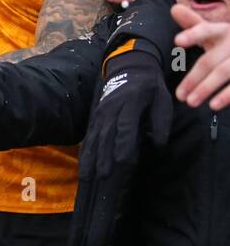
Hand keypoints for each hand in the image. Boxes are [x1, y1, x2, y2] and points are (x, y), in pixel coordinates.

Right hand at [79, 49, 171, 180]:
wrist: (130, 68)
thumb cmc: (150, 87)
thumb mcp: (162, 100)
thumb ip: (161, 122)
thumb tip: (158, 144)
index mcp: (129, 104)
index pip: (125, 128)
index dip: (124, 145)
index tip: (124, 163)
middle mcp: (110, 110)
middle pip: (105, 136)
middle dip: (103, 157)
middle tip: (103, 176)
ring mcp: (100, 114)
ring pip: (94, 139)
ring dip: (90, 159)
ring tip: (87, 177)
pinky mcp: (95, 118)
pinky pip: (89, 137)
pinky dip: (86, 153)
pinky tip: (84, 167)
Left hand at [172, 3, 229, 109]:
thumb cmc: (229, 42)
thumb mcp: (215, 32)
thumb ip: (194, 24)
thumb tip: (174, 8)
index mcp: (223, 31)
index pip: (206, 31)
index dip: (193, 34)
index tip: (177, 41)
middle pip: (211, 60)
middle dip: (194, 78)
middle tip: (179, 96)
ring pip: (224, 71)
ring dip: (207, 88)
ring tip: (191, 102)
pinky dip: (227, 95)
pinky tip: (214, 105)